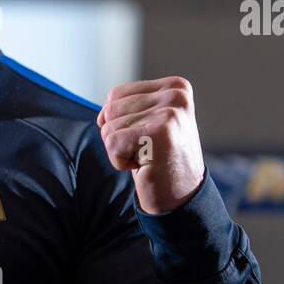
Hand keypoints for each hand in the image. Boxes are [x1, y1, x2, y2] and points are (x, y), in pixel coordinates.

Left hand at [96, 76, 205, 214]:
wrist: (180, 197)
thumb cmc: (160, 160)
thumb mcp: (148, 123)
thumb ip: (127, 107)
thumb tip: (102, 115)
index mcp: (175, 87)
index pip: (115, 95)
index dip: (120, 123)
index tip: (146, 138)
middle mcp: (176, 95)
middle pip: (111, 109)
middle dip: (119, 136)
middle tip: (147, 151)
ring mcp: (170, 112)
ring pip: (109, 127)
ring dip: (120, 150)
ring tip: (147, 157)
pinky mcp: (160, 132)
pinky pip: (112, 143)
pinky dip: (120, 161)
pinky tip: (144, 166)